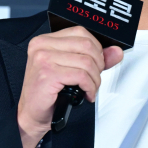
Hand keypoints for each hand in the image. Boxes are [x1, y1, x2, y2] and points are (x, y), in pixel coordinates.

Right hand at [18, 26, 123, 147]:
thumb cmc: (48, 93)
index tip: (97, 63)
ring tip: (90, 88)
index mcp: (45, 40)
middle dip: (98, 64)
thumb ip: (94, 58)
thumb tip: (116, 51)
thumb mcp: (72, 70)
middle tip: (94, 78)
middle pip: (86, 45)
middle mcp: (42, 46)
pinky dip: (90, 87)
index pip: (80, 32)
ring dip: (94, 79)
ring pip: (86, 62)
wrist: (31, 115)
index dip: (95, 48)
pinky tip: (85, 94)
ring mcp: (43, 59)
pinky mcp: (48, 74)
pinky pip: (81, 76)